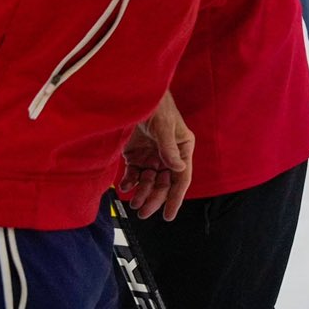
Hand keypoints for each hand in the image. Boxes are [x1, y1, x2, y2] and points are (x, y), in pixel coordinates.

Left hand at [118, 91, 194, 219]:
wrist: (132, 93)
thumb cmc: (157, 104)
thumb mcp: (164, 125)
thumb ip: (169, 148)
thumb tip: (179, 169)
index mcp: (182, 148)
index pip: (182, 177)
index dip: (176, 198)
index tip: (169, 215)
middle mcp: (168, 155)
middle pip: (164, 183)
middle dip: (154, 199)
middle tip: (143, 212)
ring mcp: (151, 155)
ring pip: (149, 182)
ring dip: (142, 193)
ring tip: (134, 202)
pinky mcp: (135, 154)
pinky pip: (134, 174)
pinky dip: (130, 182)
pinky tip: (125, 186)